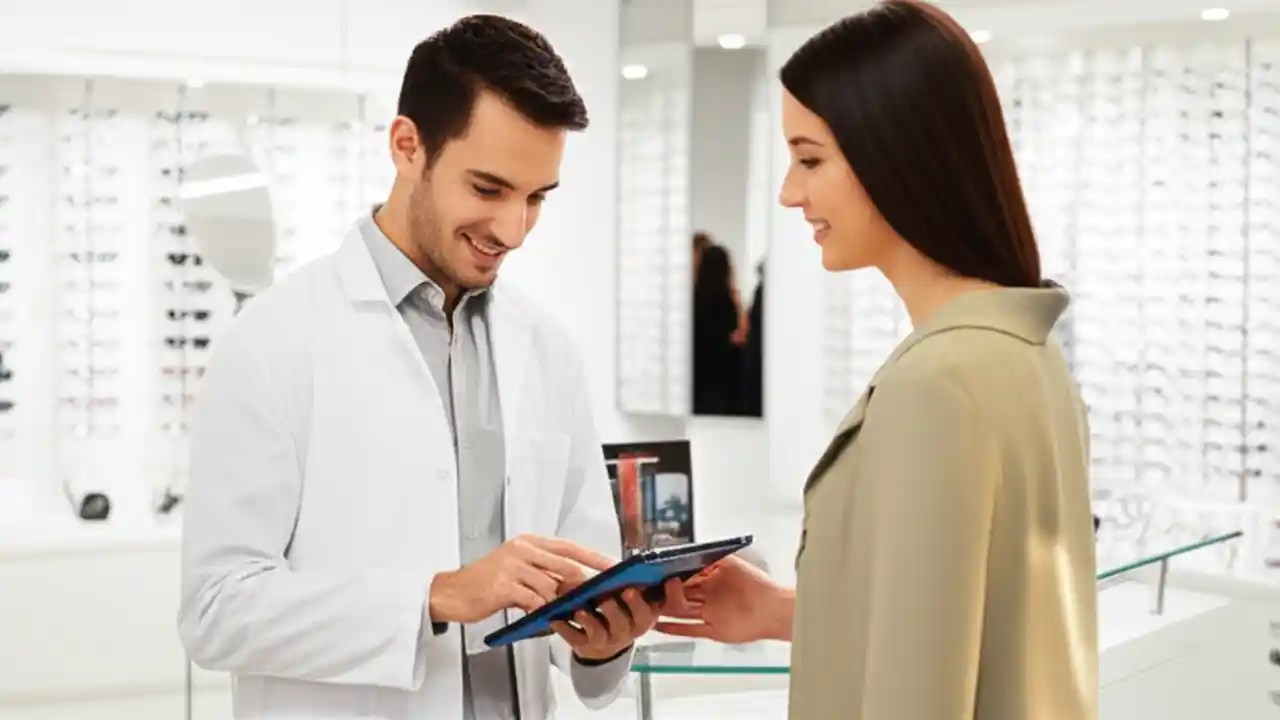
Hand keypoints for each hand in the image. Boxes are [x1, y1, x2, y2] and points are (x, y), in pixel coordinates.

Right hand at [429, 535, 614, 624]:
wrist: (452, 593)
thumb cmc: (485, 583)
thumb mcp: (517, 570)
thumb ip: (544, 573)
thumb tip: (576, 583)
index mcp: (528, 543)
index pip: (569, 547)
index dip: (593, 557)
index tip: (612, 566)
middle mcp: (522, 549)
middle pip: (566, 564)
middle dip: (583, 584)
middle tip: (595, 596)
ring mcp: (512, 566)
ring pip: (551, 585)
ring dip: (559, 602)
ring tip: (561, 611)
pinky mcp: (504, 585)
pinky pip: (534, 600)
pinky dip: (542, 610)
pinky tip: (541, 615)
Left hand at [551, 587, 657, 661]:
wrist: (604, 645)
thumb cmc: (617, 614)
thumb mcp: (628, 600)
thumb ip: (626, 585)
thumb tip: (616, 567)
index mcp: (641, 616)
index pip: (648, 610)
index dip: (639, 602)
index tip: (630, 588)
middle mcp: (627, 631)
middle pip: (623, 623)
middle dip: (614, 610)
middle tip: (606, 598)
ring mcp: (606, 641)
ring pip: (600, 633)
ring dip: (590, 621)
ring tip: (580, 610)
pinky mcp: (586, 648)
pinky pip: (576, 639)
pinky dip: (565, 629)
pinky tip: (556, 620)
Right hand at [654, 555, 793, 642]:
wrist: (773, 609)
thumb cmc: (757, 584)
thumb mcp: (728, 562)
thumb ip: (706, 559)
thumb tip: (685, 555)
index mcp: (712, 579)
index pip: (685, 576)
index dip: (670, 575)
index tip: (655, 572)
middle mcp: (709, 596)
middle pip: (680, 594)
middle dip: (665, 591)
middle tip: (648, 587)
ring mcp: (709, 614)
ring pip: (681, 612)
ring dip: (666, 608)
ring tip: (649, 604)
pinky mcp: (713, 630)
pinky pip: (689, 630)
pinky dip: (674, 629)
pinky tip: (660, 626)